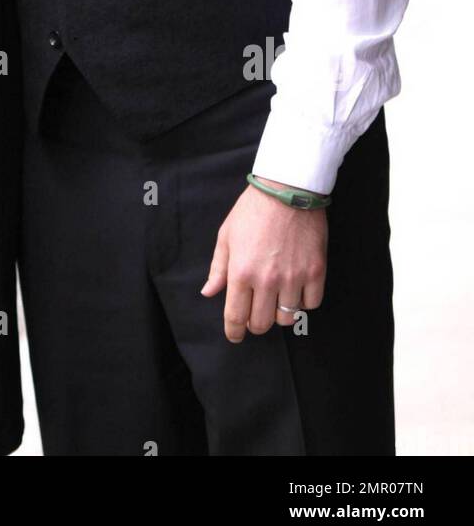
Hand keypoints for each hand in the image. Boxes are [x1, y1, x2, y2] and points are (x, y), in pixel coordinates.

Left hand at [199, 180, 326, 341]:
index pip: (236, 316)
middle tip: (256, 313)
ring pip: (287, 318)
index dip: (234, 332)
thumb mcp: (227, 236)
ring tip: (277, 298)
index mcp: (241, 272)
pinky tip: (297, 289)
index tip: (235, 336)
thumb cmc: (253, 210)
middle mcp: (267, 280)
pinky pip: (311, 304)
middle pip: (262, 323)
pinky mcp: (316, 271)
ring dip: (280, 313)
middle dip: (256, 323)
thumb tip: (209, 293)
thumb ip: (218, 268)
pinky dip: (303, 302)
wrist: (287, 189)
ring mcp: (293, 277)